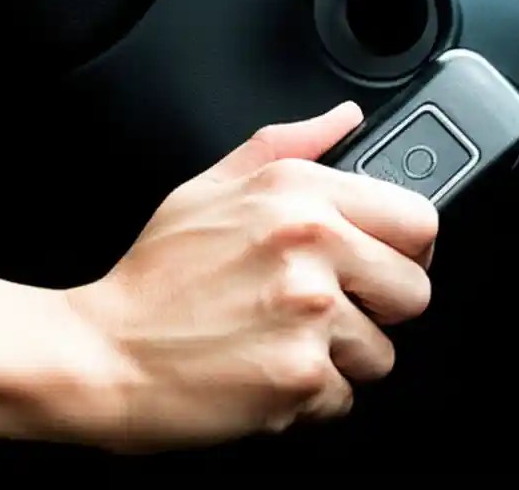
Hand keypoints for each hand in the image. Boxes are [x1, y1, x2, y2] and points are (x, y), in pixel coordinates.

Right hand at [65, 102, 438, 451]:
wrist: (99, 355)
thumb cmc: (154, 278)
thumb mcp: (211, 188)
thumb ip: (288, 145)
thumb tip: (346, 118)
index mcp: (299, 193)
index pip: (419, 219)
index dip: (406, 249)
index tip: (386, 262)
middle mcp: (313, 246)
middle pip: (414, 292)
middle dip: (379, 310)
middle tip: (327, 311)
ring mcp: (310, 313)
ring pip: (382, 354)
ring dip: (340, 360)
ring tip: (281, 341)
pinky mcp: (301, 375)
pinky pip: (345, 398)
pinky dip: (310, 399)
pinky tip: (265, 371)